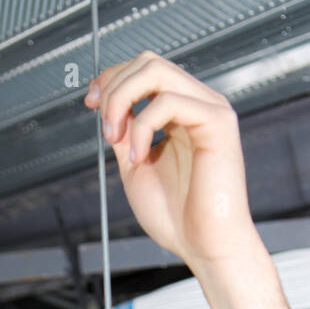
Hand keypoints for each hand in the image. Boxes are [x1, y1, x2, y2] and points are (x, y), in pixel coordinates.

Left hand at [84, 51, 257, 268]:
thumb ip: (124, 133)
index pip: (144, 71)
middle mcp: (198, 105)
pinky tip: (140, 157)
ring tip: (116, 140)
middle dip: (114, 87)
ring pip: (157, 71)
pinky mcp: (218, 123)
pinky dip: (143, 126)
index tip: (91, 103)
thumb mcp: (136, 166)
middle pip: (148, 62)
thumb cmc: (178, 217)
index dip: (112, 80)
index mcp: (181, 113)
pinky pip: (169, 101)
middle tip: (105, 128)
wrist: (205, 247)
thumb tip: (106, 105)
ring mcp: (210, 110)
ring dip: (123, 101)